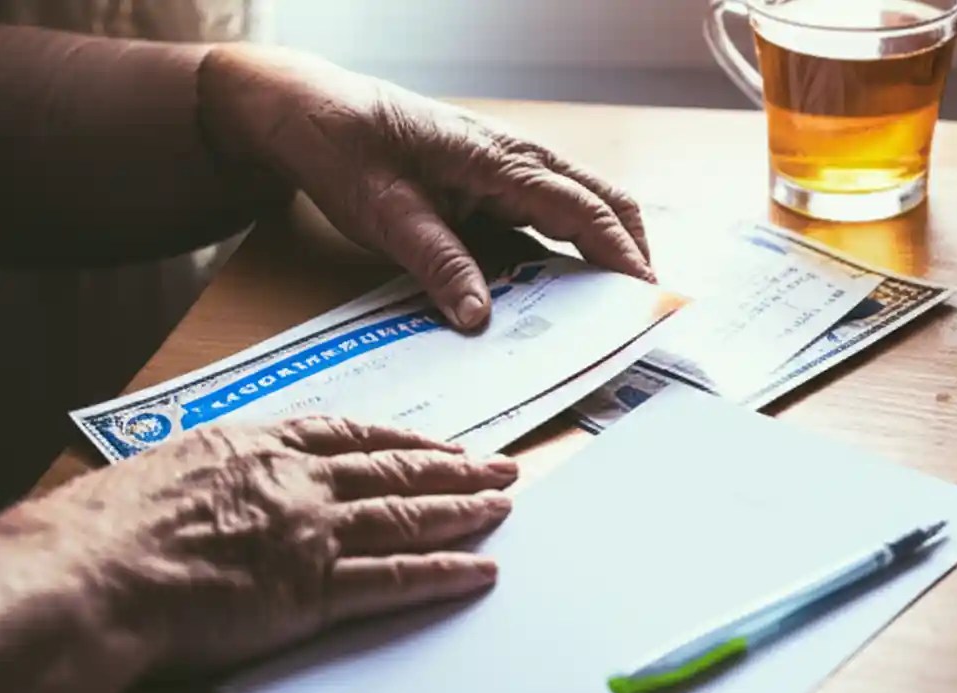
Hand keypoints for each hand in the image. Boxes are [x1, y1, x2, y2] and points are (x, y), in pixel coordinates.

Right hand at [1, 417, 516, 671]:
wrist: (94, 572)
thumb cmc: (112, 525)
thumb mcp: (170, 468)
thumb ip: (219, 468)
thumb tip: (225, 477)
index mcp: (261, 446)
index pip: (351, 435)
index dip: (403, 440)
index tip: (437, 442)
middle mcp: (298, 481)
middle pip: (395, 470)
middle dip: (454, 469)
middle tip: (499, 465)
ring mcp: (311, 533)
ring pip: (407, 517)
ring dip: (463, 511)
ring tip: (503, 505)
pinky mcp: (312, 590)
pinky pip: (394, 579)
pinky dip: (442, 572)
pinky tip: (479, 567)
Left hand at [198, 44, 654, 330]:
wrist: (312, 111)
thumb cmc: (347, 150)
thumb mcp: (385, 214)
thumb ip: (437, 263)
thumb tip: (480, 318)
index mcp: (499, 160)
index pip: (582, 208)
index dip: (619, 252)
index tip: (644, 294)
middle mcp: (516, 158)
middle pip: (602, 200)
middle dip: (630, 249)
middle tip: (642, 307)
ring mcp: (508, 167)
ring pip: (582, 204)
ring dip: (603, 248)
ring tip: (613, 305)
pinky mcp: (492, 180)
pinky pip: (549, 212)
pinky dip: (570, 245)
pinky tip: (561, 284)